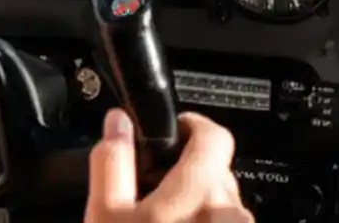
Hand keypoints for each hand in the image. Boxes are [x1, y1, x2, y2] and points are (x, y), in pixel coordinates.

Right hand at [87, 109, 253, 222]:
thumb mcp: (106, 214)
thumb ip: (112, 162)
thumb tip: (118, 124)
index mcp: (202, 189)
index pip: (214, 134)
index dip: (189, 126)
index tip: (173, 132)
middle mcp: (232, 212)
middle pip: (215, 171)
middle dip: (186, 176)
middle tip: (153, 196)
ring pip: (221, 205)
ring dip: (196, 208)